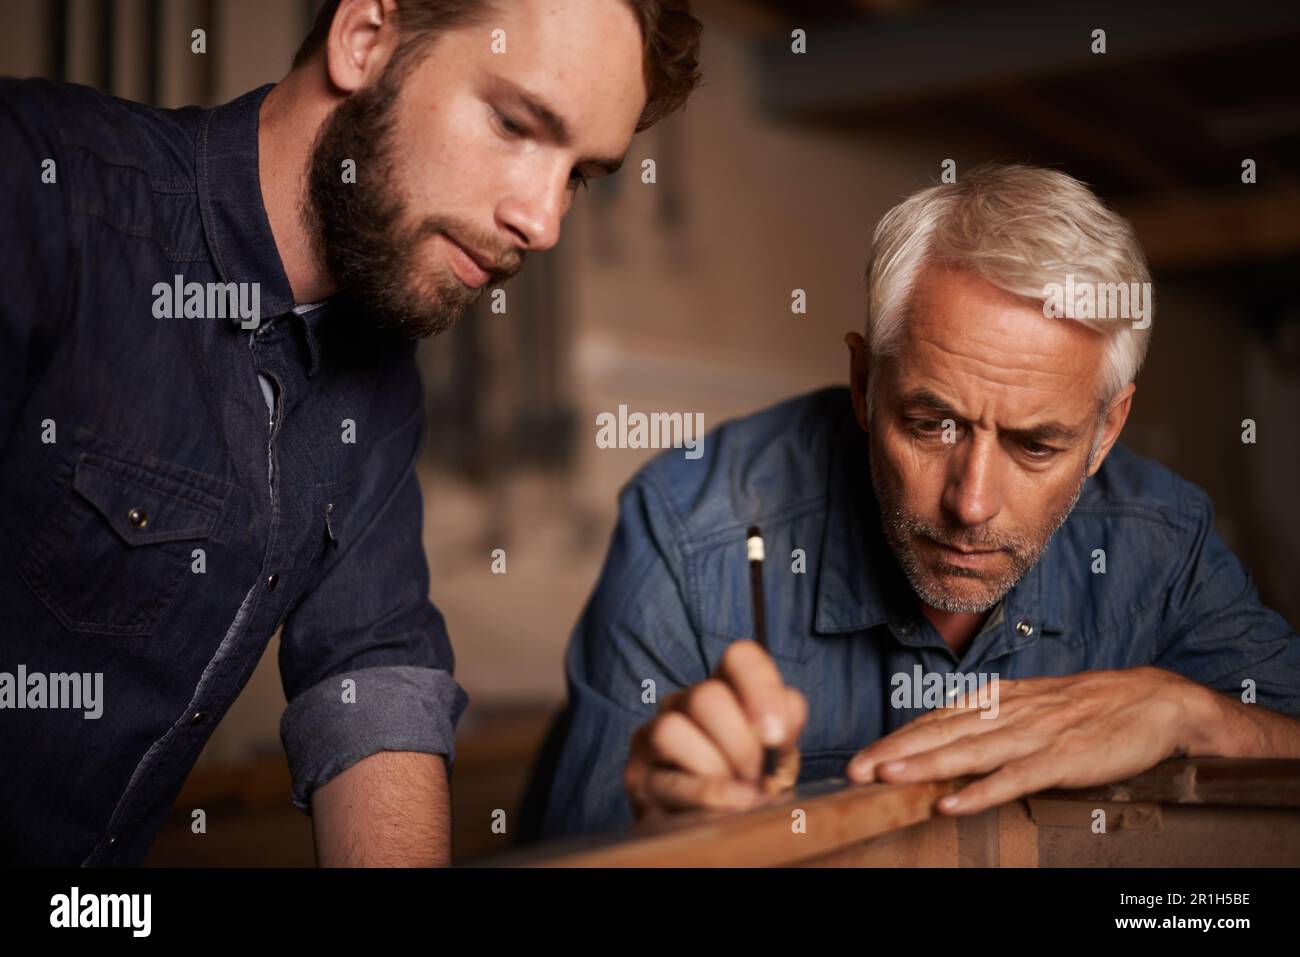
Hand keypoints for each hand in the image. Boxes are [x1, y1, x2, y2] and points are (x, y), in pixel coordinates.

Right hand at [624, 640, 806, 818]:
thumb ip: (784, 729)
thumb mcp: (777, 752)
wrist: (716, 828)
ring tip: (740, 796)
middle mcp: (684, 702)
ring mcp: (652, 735)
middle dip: (741, 746)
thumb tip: (774, 734)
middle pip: (705, 696)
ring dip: (715, 769)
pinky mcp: (638, 776)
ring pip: (672, 729)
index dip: (762, 690)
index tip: (775, 735)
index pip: (740, 657)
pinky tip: (730, 807)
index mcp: (725, 687)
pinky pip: (666, 779)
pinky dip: (706, 795)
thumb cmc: (752, 782)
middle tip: (758, 779)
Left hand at [846, 667, 1206, 814]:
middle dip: (895, 752)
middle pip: (941, 733)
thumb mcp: (1031, 704)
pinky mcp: (1062, 759)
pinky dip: (982, 791)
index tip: (863, 758)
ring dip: (925, 765)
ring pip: (969, 752)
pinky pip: (1015, 778)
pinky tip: (953, 804)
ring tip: (888, 778)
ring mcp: (1035, 735)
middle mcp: (1009, 712)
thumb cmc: (1089, 707)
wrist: (1154, 701)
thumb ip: (991, 719)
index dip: (898, 738)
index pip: (937, 719)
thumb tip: (947, 736)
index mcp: (999, 699)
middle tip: (856, 771)